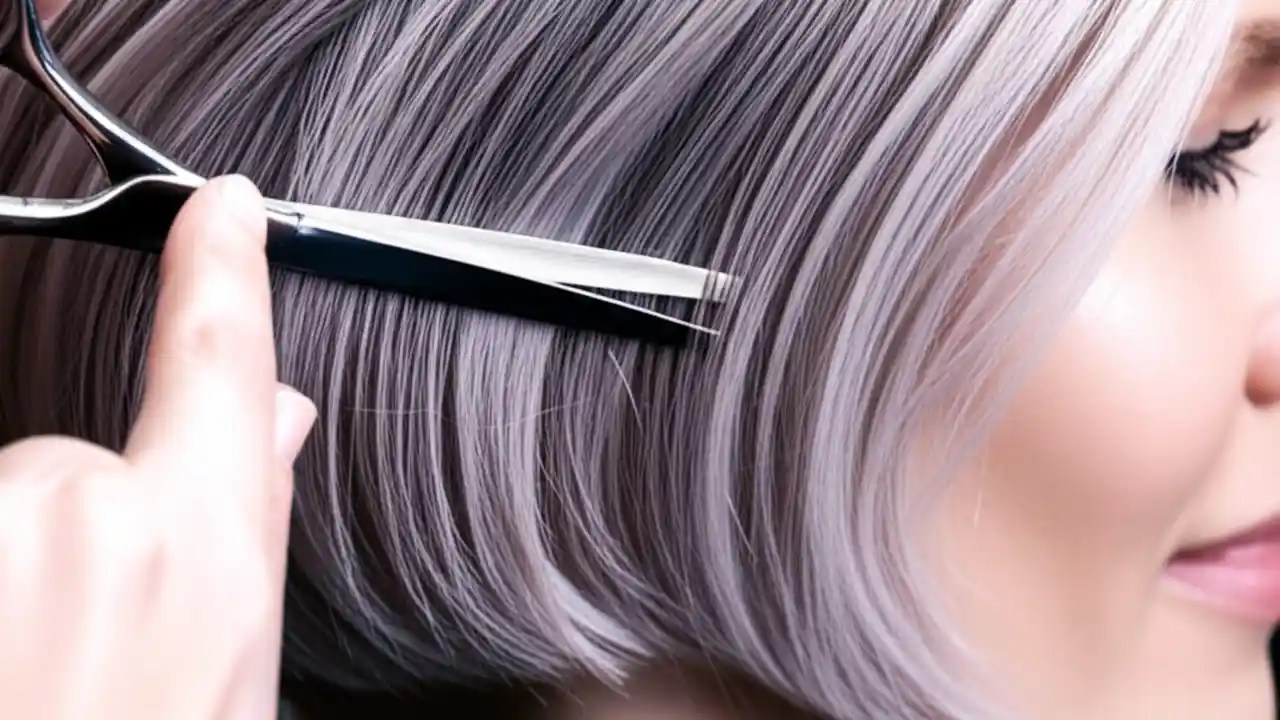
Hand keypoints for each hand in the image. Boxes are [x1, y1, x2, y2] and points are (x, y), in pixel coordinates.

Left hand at [0, 176, 315, 719]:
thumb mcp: (230, 674)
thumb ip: (245, 534)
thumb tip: (279, 423)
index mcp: (198, 553)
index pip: (219, 359)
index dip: (224, 271)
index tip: (220, 211)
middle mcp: (80, 519)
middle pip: (82, 465)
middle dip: (93, 534)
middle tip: (89, 659)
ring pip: (12, 511)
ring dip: (20, 576)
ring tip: (34, 681)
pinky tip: (12, 665)